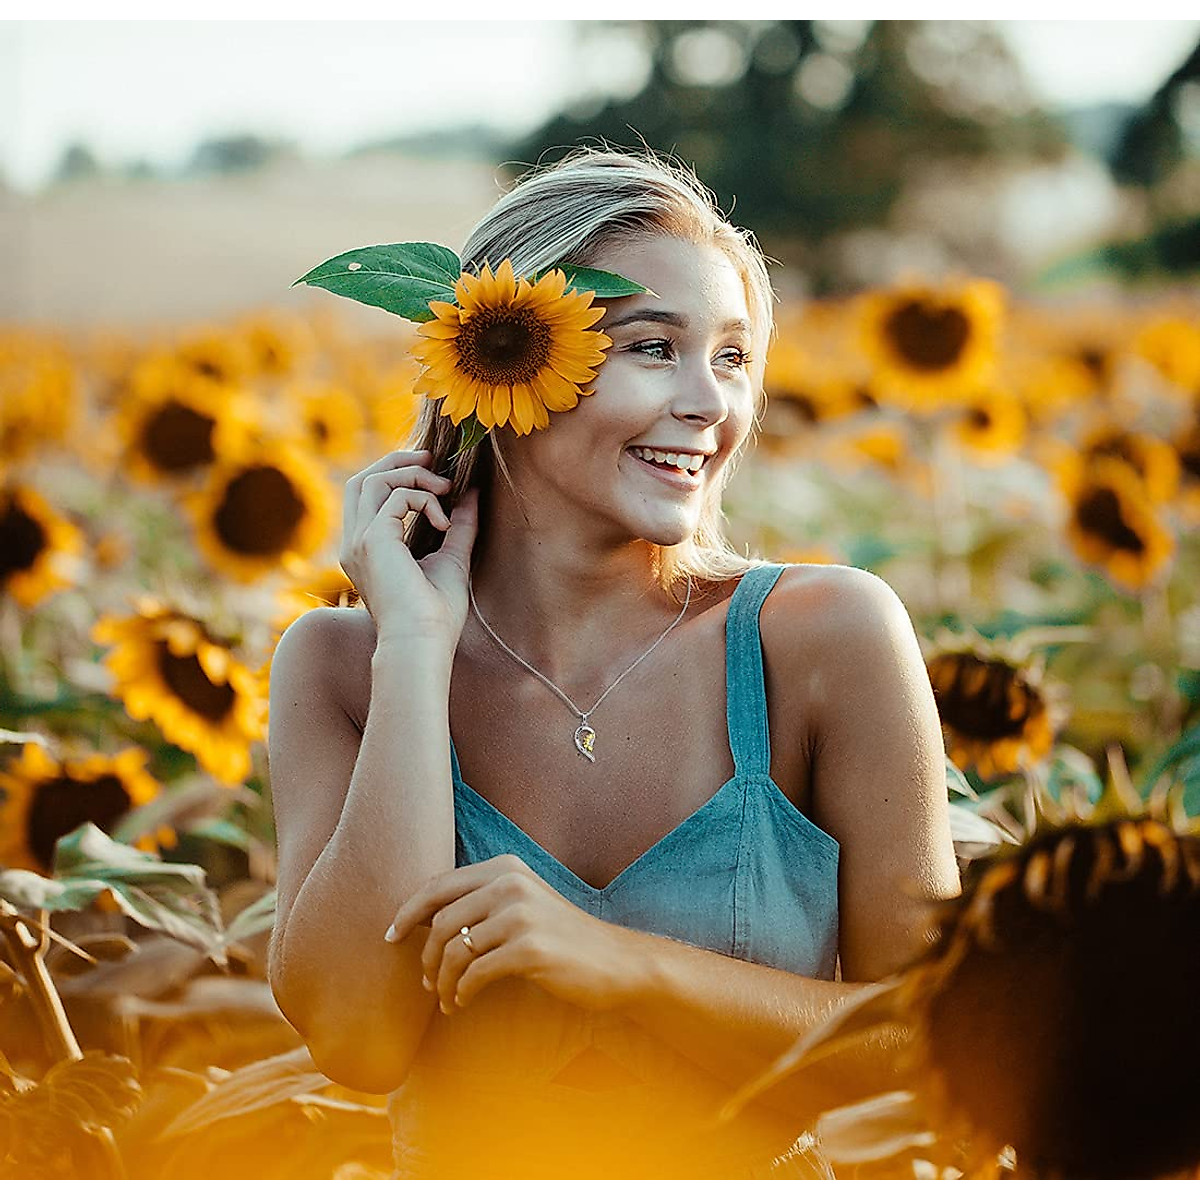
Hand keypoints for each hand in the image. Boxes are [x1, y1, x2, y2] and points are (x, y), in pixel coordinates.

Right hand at [339, 449, 478, 645]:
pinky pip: (397, 496)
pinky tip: (444, 524)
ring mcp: (358, 541)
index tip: (432, 470)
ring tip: (446, 489)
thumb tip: (472, 493)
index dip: (395, 473)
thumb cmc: (436, 615)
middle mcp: (354, 543)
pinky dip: (425, 499)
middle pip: (362, 479)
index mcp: (365, 549)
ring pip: (373, 479)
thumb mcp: (452, 558)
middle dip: (397, 461)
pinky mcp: (373, 540)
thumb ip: (458, 524)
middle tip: (434, 459)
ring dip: (413, 475)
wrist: (424, 643)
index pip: (367, 495)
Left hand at [384, 855, 635, 1014]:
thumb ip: (481, 902)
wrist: (615, 961)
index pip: (438, 885)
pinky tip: (464, 1002)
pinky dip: (461, 992)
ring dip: (442, 981)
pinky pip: (475, 973)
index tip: (391, 937)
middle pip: (441, 920)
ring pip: (454, 949)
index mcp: (505, 868)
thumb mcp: (522, 905)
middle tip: (427, 983)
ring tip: (446, 999)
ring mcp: (521, 914)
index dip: (407, 912)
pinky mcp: (530, 948)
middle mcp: (511, 883)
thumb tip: (422, 919)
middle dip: (425, 956)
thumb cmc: (562, 938)